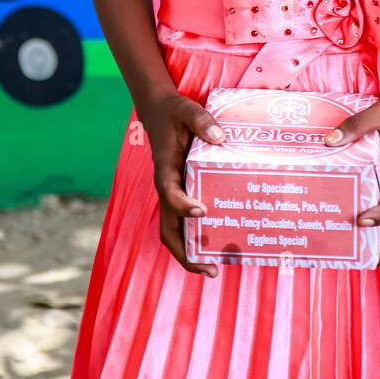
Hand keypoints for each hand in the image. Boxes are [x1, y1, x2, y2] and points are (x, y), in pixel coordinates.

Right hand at [140, 92, 226, 277]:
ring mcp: (173, 193)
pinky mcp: (180, 193)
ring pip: (174, 231)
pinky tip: (218, 244)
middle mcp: (167, 187)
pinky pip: (184, 222)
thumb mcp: (186, 109)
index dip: (182, 205)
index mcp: (165, 168)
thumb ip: (201, 120)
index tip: (201, 211)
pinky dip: (196, 238)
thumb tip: (220, 137)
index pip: (169, 193)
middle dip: (186, 252)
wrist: (159, 112)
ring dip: (190, 253)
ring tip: (214, 268)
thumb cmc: (173, 112)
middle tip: (210, 269)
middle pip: (168, 228)